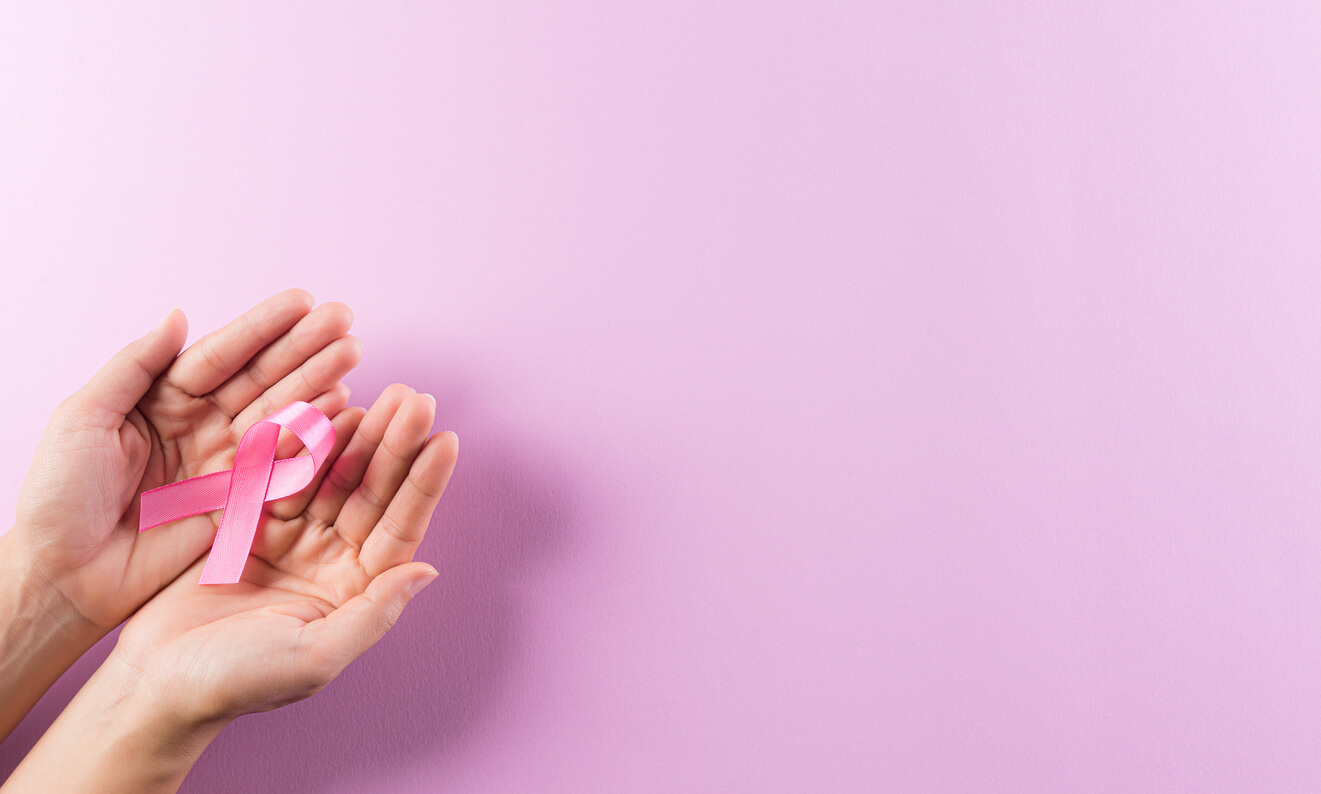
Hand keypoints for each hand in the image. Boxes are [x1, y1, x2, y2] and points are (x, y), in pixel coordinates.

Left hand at [7, 289, 361, 632]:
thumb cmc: (57, 495)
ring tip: (351, 355)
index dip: (262, 327)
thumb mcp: (82, 416)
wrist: (61, 575)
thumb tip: (178, 316)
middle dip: (304, 349)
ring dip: (317, 383)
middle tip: (344, 320)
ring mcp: (223, 463)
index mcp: (162, 398)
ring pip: (279, 415)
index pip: (221, 354)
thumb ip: (133, 365)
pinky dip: (313, 438)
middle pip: (260, 379)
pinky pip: (283, 465)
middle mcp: (199, 425)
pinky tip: (342, 408)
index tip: (303, 301)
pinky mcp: (238, 502)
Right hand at [111, 385, 457, 722]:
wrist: (154, 682)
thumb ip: (373, 614)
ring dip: (356, 435)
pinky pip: (282, 472)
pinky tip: (326, 408)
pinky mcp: (251, 522)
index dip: (423, 486)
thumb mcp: (313, 657)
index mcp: (355, 591)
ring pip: (332, 475)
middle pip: (372, 493)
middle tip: (417, 398)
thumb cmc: (235, 682)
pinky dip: (302, 442)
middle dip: (395, 446)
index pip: (399, 529)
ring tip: (382, 395)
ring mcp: (293, 538)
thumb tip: (428, 569)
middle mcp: (332, 560)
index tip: (446, 440)